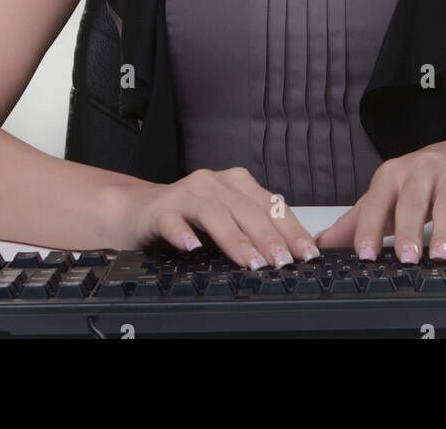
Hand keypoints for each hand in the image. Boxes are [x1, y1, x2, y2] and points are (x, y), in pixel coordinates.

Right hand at [103, 166, 320, 269]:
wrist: (137, 211)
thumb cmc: (187, 219)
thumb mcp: (226, 222)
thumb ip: (253, 230)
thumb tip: (290, 255)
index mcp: (235, 183)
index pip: (270, 205)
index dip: (291, 229)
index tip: (307, 253)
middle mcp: (212, 183)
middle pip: (246, 209)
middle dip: (267, 237)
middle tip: (282, 262)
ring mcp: (185, 193)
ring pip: (214, 213)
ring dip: (235, 238)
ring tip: (250, 261)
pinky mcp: (159, 209)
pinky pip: (172, 220)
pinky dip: (183, 233)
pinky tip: (193, 248)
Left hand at [312, 135, 445, 263]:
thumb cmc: (423, 179)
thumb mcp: (389, 194)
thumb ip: (359, 218)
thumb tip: (323, 241)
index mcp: (394, 175)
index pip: (377, 203)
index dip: (370, 229)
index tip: (365, 255)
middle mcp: (422, 172)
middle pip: (413, 202)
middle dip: (409, 230)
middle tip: (406, 258)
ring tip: (442, 256)